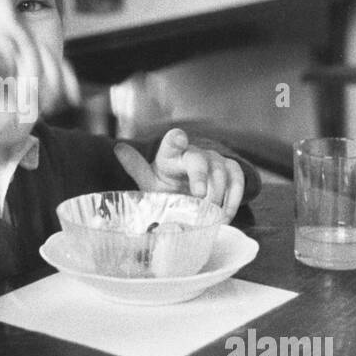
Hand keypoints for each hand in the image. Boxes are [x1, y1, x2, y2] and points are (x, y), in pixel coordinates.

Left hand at [114, 128, 244, 221]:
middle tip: (200, 195)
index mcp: (171, 154)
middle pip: (199, 160)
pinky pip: (237, 180)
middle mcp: (194, 153)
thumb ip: (136, 168)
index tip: (180, 139)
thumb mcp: (151, 181)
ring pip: (220, 172)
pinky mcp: (231, 169)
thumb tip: (118, 148)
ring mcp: (215, 159)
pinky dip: (233, 199)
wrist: (191, 191)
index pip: (173, 142)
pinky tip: (225, 216)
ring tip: (210, 216)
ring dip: (216, 196)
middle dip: (200, 176)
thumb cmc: (168, 185)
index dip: (176, 139)